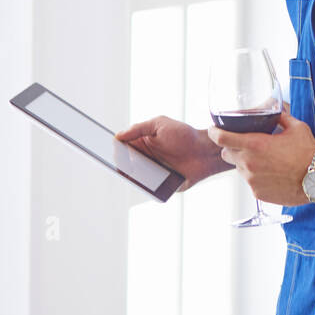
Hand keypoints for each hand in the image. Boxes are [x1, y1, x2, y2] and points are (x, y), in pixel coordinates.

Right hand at [116, 115, 230, 188]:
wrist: (205, 151)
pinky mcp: (162, 185)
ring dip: (131, 177)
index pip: (123, 148)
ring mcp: (153, 173)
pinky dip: (145, 188)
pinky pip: (150, 189)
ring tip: (129, 173)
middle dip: (121, 165)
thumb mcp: (160, 124)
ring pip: (136, 178)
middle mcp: (146, 159)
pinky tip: (143, 183)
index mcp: (143, 143)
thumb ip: (139, 128)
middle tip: (119, 164)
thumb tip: (117, 136)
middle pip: (126, 165)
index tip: (109, 151)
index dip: (116, 151)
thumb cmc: (184, 135)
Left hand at [207, 111, 314, 205]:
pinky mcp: (258, 193)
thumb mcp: (295, 127)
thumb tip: (276, 109)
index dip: (214, 132)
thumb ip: (281, 117)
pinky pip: (251, 183)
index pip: (221, 138)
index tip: (213, 130)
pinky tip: (272, 175)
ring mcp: (252, 180)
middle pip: (226, 154)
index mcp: (254, 144)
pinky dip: (257, 178)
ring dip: (247, 164)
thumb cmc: (308, 152)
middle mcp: (249, 163)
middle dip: (233, 149)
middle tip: (248, 146)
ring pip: (240, 169)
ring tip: (267, 162)